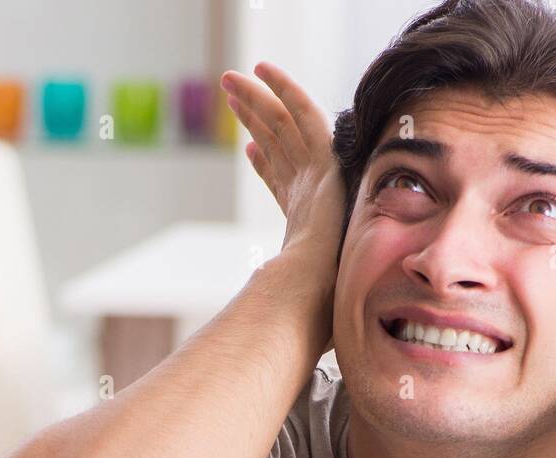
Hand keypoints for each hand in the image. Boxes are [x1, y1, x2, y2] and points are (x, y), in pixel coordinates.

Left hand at [220, 62, 344, 288]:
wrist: (316, 279)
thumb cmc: (299, 285)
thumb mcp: (283, 271)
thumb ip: (274, 262)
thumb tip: (262, 267)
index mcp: (302, 210)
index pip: (280, 174)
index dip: (264, 156)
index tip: (248, 145)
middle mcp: (310, 185)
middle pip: (277, 139)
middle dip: (253, 113)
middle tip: (228, 90)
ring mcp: (318, 171)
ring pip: (283, 123)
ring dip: (257, 101)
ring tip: (232, 85)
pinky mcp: (326, 158)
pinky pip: (304, 113)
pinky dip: (287, 91)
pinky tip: (264, 74)